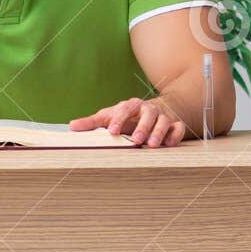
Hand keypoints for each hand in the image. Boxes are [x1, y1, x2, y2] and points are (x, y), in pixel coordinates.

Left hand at [70, 96, 185, 146]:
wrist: (157, 109)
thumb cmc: (128, 116)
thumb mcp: (110, 116)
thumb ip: (93, 123)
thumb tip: (72, 126)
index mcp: (131, 106)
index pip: (125, 109)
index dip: (119, 119)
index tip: (113, 131)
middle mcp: (149, 109)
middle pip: (148, 113)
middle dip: (142, 126)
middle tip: (136, 140)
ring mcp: (163, 116)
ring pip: (164, 121)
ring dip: (159, 132)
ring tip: (152, 145)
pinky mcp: (175, 125)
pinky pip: (178, 128)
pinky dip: (175, 135)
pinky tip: (169, 144)